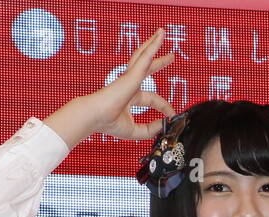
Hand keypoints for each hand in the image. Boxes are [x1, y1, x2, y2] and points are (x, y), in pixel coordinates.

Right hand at [44, 28, 175, 148]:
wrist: (96, 116)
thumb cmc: (109, 124)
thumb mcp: (136, 131)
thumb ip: (151, 129)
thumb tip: (164, 124)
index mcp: (130, 97)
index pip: (152, 98)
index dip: (165, 106)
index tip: (172, 114)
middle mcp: (130, 84)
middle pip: (148, 69)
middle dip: (159, 62)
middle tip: (171, 56)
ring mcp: (130, 76)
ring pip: (144, 55)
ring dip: (154, 44)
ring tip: (162, 33)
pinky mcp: (132, 73)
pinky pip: (145, 57)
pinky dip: (153, 46)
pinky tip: (160, 37)